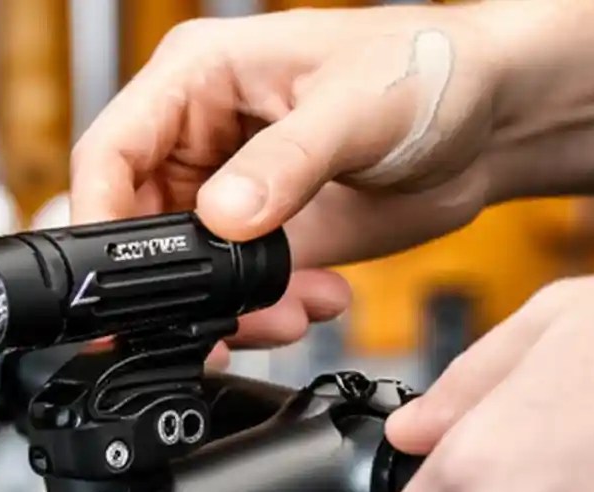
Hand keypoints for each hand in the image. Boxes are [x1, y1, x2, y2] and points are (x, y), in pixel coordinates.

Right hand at [70, 5, 513, 356]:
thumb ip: (286, 163)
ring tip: (285, 313)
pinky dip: (262, 311)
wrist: (494, 120)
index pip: (109, 150)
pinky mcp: (265, 236)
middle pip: (136, 224)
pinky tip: (312, 301)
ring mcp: (231, 192)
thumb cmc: (427, 71)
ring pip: (184, 269)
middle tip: (216, 318)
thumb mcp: (355, 107)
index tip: (119, 279)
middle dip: (173, 281)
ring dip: (224, 306)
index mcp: (198, 79)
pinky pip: (235, 290)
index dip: (99, 216)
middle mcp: (200, 136)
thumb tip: (223, 218)